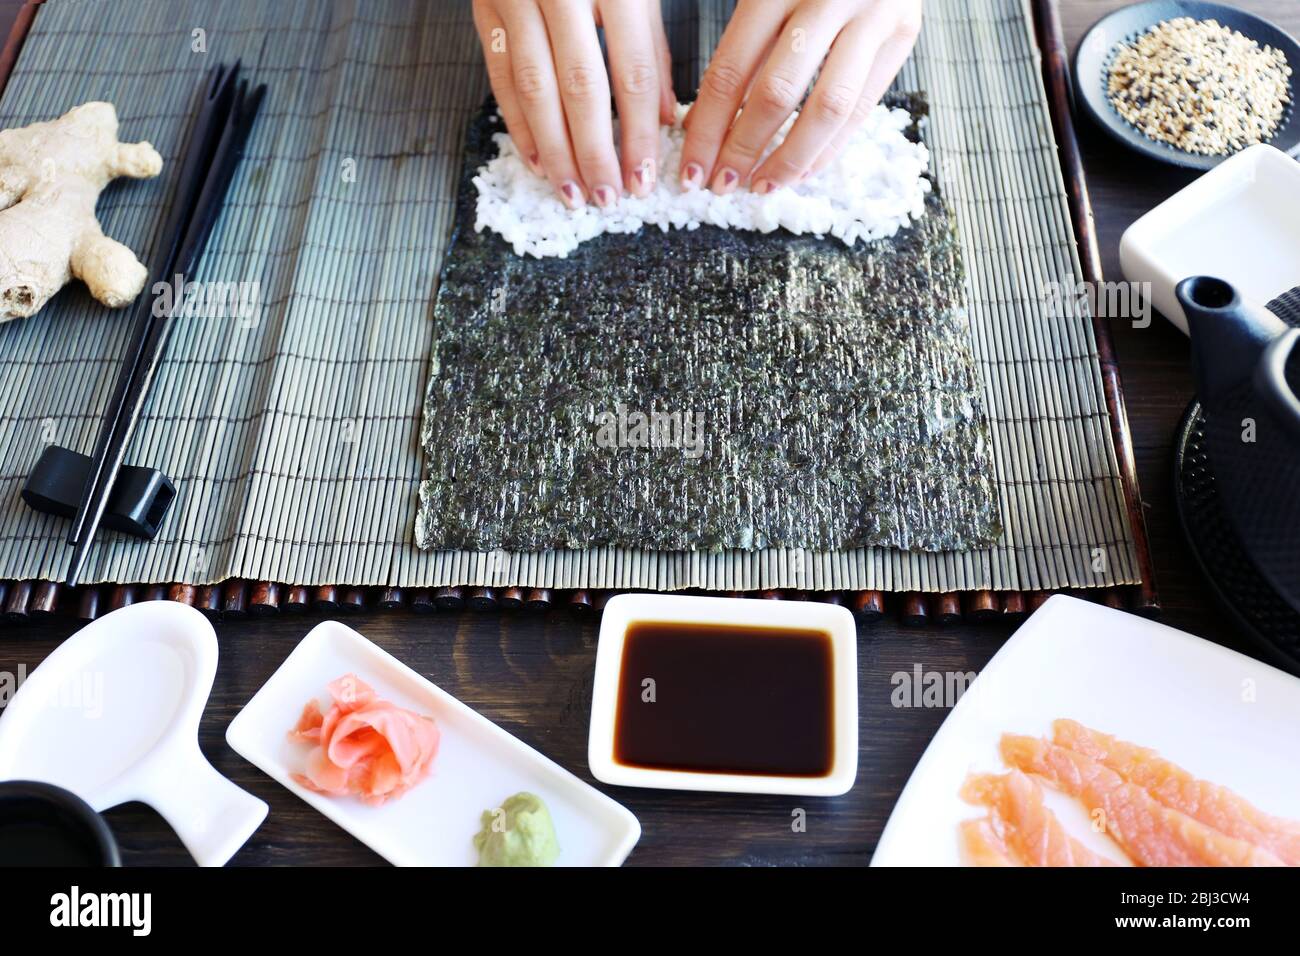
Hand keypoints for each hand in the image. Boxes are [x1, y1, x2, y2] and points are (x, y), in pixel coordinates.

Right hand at [472, 0, 675, 207]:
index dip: (639, 131)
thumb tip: (667, 117)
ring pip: (536, 89)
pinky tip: (537, 160)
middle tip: (608, 197)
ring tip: (572, 192)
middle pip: (581, 88)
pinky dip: (519, 123)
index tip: (645, 176)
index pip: (632, 71)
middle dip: (596, 152)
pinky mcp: (484, 7)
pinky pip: (500, 76)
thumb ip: (652, 46)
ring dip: (555, 149)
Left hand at [680, 0, 921, 193]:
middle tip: (721, 185)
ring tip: (763, 185)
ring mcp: (871, 17)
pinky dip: (831, 147)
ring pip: (827, 109)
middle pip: (776, 93)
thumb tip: (703, 125)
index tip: (692, 168)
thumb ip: (742, 43)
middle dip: (743, 149)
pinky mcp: (902, 35)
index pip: (730, 70)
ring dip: (790, 159)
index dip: (707, 129)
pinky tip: (803, 170)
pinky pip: (863, 107)